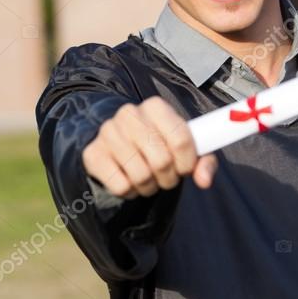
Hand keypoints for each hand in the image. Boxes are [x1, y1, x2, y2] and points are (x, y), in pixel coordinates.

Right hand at [82, 96, 217, 199]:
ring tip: (149, 179)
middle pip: (161, 160)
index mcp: (155, 106)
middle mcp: (129, 114)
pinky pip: (120, 185)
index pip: (181, 139)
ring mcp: (108, 132)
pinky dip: (130, 192)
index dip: (187, 162)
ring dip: (150, 187)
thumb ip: (202, 161)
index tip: (184, 168)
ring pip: (141, 176)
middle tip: (166, 177)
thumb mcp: (184, 148)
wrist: (117, 144)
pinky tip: (130, 180)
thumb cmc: (157, 145)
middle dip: (169, 178)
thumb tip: (204, 180)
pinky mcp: (93, 153)